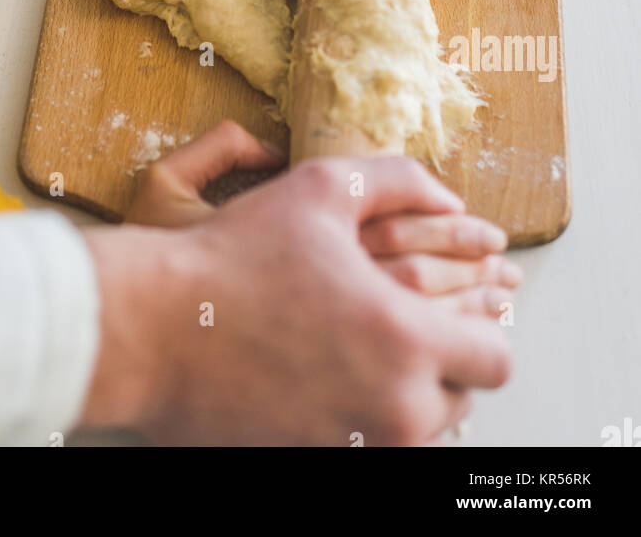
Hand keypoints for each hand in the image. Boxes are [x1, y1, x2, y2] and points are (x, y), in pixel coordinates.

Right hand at [83, 155, 511, 444]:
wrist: (150, 328)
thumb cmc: (235, 254)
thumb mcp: (320, 187)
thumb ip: (400, 182)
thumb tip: (454, 201)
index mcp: (405, 339)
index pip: (496, 360)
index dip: (481, 330)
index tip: (453, 313)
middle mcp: (391, 409)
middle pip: (461, 403)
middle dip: (443, 365)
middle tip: (403, 331)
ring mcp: (351, 448)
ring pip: (416, 435)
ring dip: (403, 398)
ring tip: (364, 357)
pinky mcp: (314, 465)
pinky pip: (366, 450)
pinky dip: (360, 423)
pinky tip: (329, 384)